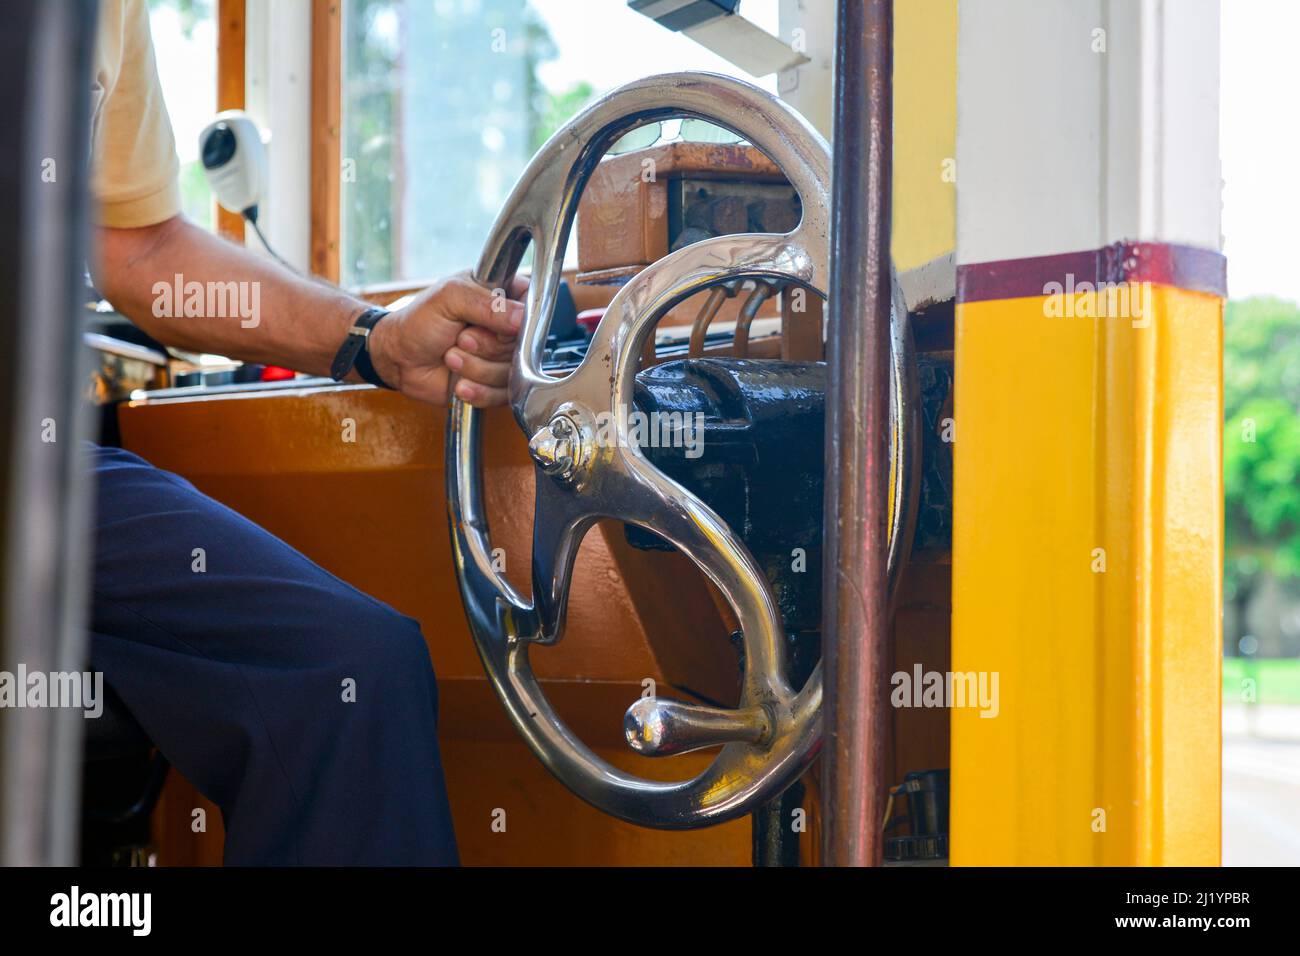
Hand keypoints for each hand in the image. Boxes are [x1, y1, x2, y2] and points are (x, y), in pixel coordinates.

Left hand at [368, 272, 526, 407]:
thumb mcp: (450, 298)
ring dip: (476, 369)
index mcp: (501, 296)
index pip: (532, 308)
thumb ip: (488, 304)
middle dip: (487, 348)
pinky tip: (459, 383)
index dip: (517, 323)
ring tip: (452, 358)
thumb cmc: (419, 322)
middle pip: (522, 345)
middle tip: (461, 339)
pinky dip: (477, 391)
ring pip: (511, 373)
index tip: (492, 326)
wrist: (398, 358)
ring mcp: (501, 358)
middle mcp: (506, 327)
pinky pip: (502, 396)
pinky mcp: (494, 384)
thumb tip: (522, 319)